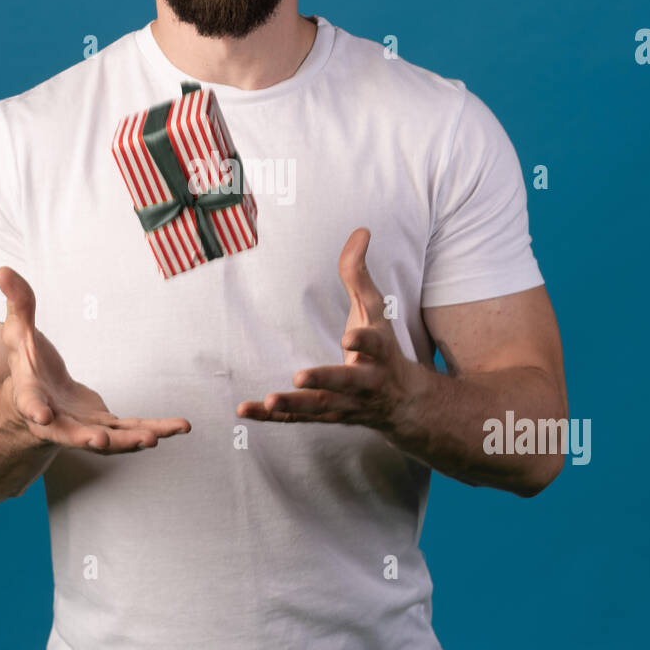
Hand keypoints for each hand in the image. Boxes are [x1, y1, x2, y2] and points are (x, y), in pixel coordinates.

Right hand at [0, 266, 190, 453]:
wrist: (40, 398)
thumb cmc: (27, 365)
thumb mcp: (19, 332)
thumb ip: (17, 303)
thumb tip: (2, 268)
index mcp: (32, 396)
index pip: (29, 404)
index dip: (34, 410)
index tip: (41, 416)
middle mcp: (58, 421)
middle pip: (71, 433)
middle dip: (87, 438)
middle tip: (101, 441)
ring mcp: (84, 428)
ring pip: (110, 439)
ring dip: (132, 439)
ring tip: (156, 437)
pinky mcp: (108, 428)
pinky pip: (133, 431)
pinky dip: (157, 430)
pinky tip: (181, 427)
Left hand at [236, 227, 421, 431]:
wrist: (403, 404)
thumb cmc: (383, 350)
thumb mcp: (376, 312)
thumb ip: (360, 275)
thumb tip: (360, 231)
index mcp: (380, 354)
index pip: (375, 345)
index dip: (363, 340)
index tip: (349, 336)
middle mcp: (365, 383)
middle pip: (344, 383)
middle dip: (323, 380)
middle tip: (299, 377)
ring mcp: (345, 405)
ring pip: (319, 408)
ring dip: (293, 405)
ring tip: (269, 399)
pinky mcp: (325, 417)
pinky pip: (296, 419)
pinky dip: (271, 417)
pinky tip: (246, 409)